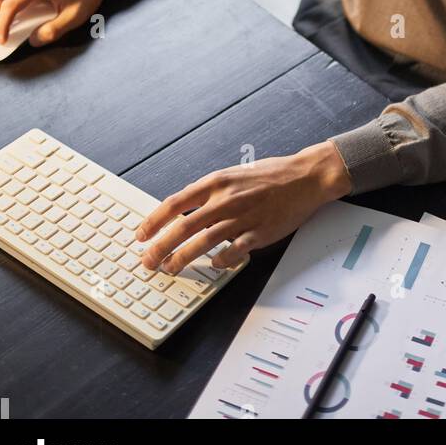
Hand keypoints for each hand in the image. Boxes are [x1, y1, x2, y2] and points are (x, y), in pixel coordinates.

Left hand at [136, 141, 352, 274]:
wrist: (304, 177)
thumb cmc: (268, 176)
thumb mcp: (233, 175)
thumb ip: (209, 193)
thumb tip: (182, 211)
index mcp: (217, 182)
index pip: (175, 203)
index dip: (154, 221)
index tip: (141, 235)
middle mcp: (226, 199)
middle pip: (183, 227)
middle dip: (160, 247)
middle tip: (147, 260)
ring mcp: (242, 217)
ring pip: (203, 243)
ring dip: (182, 258)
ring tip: (170, 268)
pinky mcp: (258, 233)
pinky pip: (232, 252)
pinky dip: (219, 261)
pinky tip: (213, 265)